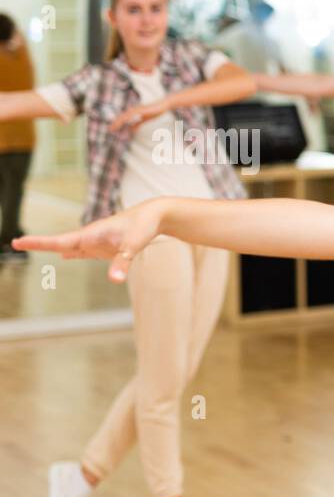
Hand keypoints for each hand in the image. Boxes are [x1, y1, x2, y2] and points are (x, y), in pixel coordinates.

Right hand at [11, 199, 165, 282]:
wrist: (155, 215)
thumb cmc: (143, 227)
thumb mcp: (133, 246)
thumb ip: (122, 263)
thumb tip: (114, 280)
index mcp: (90, 234)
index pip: (59, 241)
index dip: (38, 243)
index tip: (18, 242)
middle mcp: (90, 237)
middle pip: (59, 243)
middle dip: (39, 244)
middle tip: (15, 243)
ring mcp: (97, 241)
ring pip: (70, 246)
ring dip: (53, 247)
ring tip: (31, 247)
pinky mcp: (106, 246)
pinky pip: (84, 250)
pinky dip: (72, 253)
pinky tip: (65, 256)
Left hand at [110, 98, 170, 132]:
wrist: (163, 105)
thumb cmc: (154, 111)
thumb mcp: (144, 120)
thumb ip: (137, 124)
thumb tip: (131, 130)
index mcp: (133, 113)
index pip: (123, 119)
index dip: (117, 124)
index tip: (112, 129)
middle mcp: (133, 110)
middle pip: (122, 117)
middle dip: (116, 123)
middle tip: (110, 130)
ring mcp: (137, 109)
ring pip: (126, 115)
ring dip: (120, 121)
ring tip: (115, 127)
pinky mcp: (142, 109)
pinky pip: (133, 114)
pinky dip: (128, 117)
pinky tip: (125, 121)